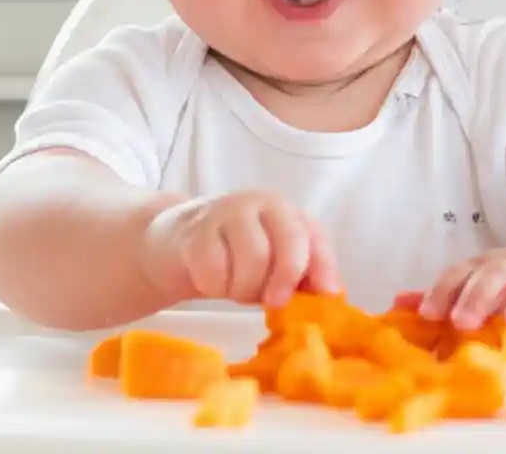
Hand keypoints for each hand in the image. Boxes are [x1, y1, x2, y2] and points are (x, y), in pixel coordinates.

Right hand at [141, 190, 341, 306]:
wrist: (176, 242)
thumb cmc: (234, 255)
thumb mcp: (273, 261)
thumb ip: (303, 274)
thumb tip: (330, 296)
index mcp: (285, 211)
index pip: (314, 237)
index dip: (323, 268)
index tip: (325, 295)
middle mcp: (258, 203)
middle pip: (288, 244)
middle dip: (285, 280)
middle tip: (272, 302)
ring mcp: (224, 213)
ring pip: (253, 261)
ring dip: (245, 288)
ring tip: (236, 288)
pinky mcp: (194, 232)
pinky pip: (216, 271)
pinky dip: (216, 287)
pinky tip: (212, 281)